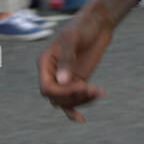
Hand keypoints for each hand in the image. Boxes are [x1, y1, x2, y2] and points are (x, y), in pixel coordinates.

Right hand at [37, 6, 112, 121]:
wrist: (97, 24)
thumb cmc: (82, 26)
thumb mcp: (73, 39)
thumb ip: (67, 59)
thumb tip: (62, 81)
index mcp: (45, 63)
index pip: (47, 88)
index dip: (62, 92)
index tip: (81, 86)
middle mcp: (52, 73)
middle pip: (56, 98)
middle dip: (74, 97)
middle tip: (92, 90)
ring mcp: (64, 79)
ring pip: (66, 101)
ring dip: (81, 101)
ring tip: (98, 92)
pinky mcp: (77, 82)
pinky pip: (72, 101)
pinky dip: (75, 110)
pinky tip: (81, 119)